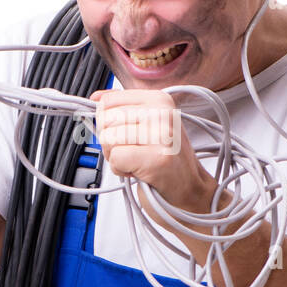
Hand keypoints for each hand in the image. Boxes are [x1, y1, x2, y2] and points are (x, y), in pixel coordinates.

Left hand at [91, 89, 214, 220]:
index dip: (108, 122)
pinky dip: (121, 170)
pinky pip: (116, 159)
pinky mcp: (158, 159)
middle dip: (110, 142)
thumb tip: (97, 98)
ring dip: (116, 157)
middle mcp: (162, 112)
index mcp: (159, 99)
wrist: (189, 189)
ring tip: (138, 161)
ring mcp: (162, 135)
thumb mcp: (146, 125)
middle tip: (134, 152)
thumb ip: (122, 108)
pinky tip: (138, 171)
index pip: (108, 100)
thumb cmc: (166, 159)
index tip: (127, 134)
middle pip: (105, 119)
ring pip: (108, 139)